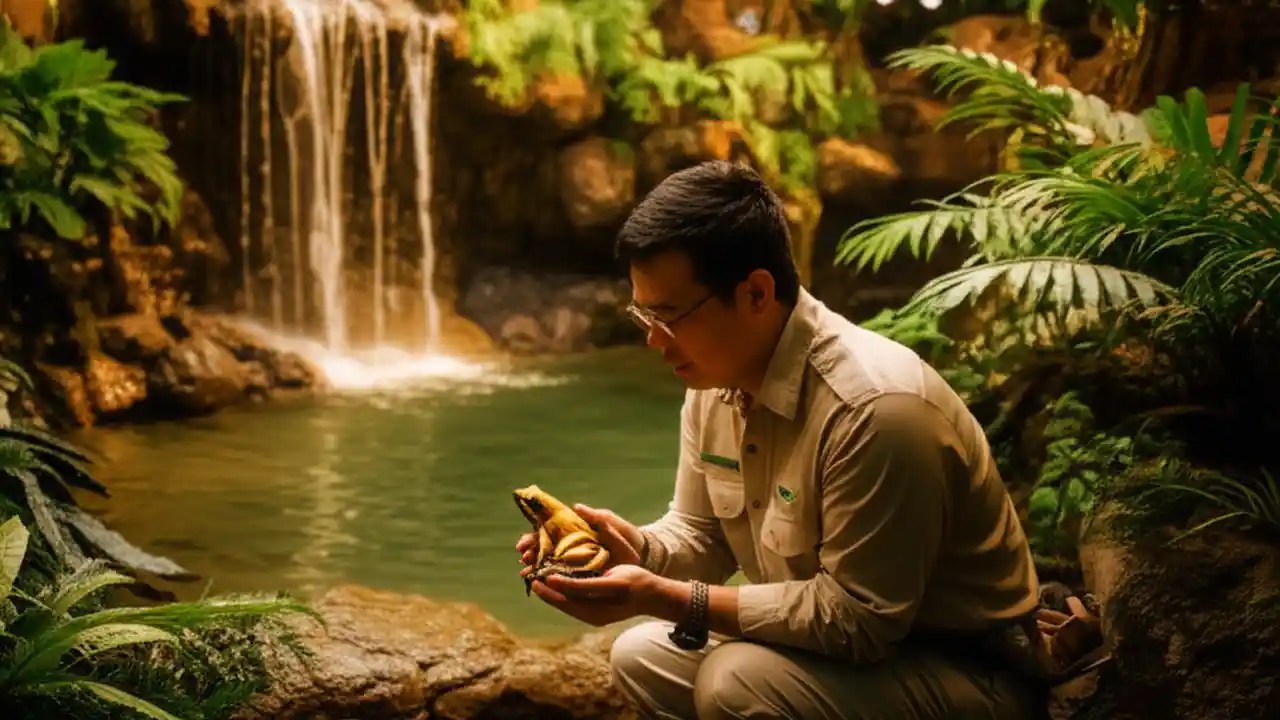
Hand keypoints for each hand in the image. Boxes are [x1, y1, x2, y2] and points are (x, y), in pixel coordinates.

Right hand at [514, 504, 645, 569]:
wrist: (641, 557)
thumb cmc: (625, 537)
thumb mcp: (612, 524)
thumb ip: (596, 517)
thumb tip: (577, 506)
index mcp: (574, 532)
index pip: (547, 533)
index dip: (533, 537)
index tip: (523, 543)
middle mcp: (570, 547)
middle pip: (543, 549)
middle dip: (530, 553)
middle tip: (524, 559)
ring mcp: (575, 562)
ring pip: (548, 564)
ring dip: (535, 568)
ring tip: (526, 573)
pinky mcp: (581, 576)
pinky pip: (561, 578)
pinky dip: (547, 581)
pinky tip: (537, 585)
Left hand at [530, 564, 678, 626]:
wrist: (652, 595)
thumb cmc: (635, 583)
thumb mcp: (613, 582)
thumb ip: (586, 585)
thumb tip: (561, 582)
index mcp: (596, 610)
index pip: (568, 598)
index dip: (552, 587)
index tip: (540, 576)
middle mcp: (592, 615)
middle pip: (563, 603)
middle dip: (547, 591)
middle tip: (532, 577)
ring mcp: (594, 615)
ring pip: (566, 604)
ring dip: (552, 594)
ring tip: (539, 580)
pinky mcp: (595, 612)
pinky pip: (574, 604)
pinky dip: (563, 594)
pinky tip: (556, 584)